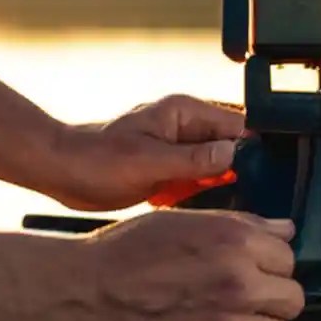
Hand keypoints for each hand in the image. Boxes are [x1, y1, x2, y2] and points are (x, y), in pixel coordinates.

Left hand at [46, 95, 244, 210]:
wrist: (62, 171)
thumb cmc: (96, 159)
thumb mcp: (149, 162)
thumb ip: (194, 160)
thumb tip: (234, 155)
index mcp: (184, 112)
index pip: (237, 126)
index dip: (251, 151)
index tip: (259, 178)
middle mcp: (186, 127)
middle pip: (232, 146)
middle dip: (238, 170)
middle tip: (241, 198)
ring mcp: (178, 148)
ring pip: (218, 166)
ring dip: (220, 185)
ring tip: (216, 204)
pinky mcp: (170, 168)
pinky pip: (199, 180)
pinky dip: (201, 193)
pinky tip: (195, 207)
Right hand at [66, 209, 303, 320]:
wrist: (79, 296)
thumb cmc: (123, 254)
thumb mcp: (182, 220)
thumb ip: (240, 225)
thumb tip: (284, 231)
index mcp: (235, 241)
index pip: (289, 257)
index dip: (270, 264)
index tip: (255, 270)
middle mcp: (240, 282)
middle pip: (293, 299)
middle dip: (272, 300)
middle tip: (246, 301)